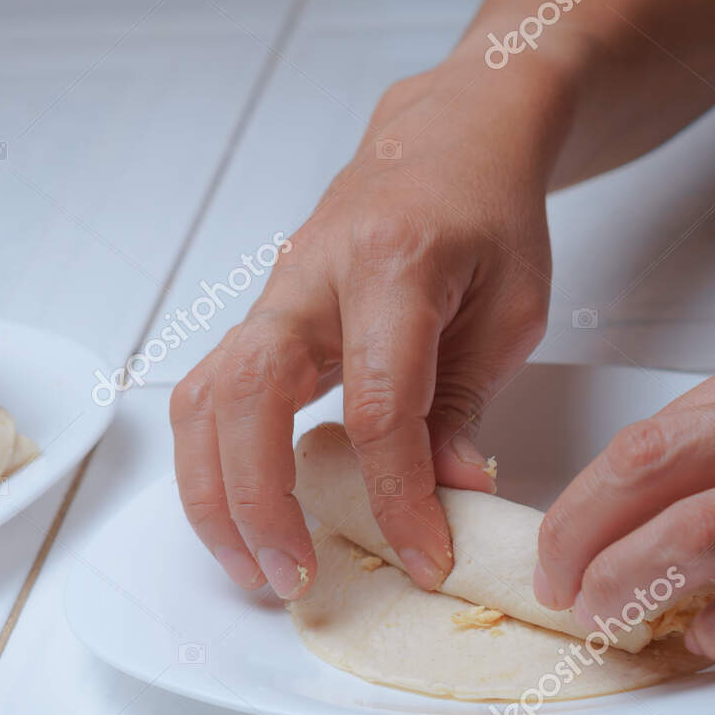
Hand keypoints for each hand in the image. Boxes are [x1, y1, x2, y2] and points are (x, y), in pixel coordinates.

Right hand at [171, 62, 561, 598]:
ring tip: (253, 567)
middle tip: (292, 578)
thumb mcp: (511, 306)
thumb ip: (467, 400)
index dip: (397, 495)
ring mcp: (272, 297)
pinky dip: (210, 465)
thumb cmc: (487, 211)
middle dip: (260, 502)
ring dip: (214, 494)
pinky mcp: (258, 320)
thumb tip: (447, 494)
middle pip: (248, 398)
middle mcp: (311, 279)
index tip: (421, 558)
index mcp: (392, 264)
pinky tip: (242, 517)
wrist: (446, 136)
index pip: (379, 404)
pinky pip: (208, 396)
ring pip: (204, 400)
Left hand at [535, 318, 714, 659]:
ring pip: (713, 538)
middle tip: (562, 584)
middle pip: (665, 479)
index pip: (653, 435)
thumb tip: (631, 480)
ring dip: (639, 586)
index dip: (585, 500)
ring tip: (608, 615)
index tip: (556, 540)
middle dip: (588, 541)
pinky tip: (707, 636)